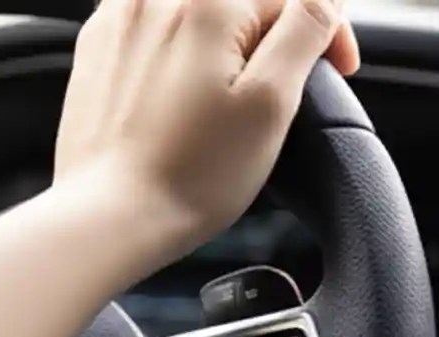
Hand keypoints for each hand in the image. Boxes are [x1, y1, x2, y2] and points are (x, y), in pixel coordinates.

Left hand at [54, 0, 359, 264]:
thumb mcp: (272, 101)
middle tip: (284, 90)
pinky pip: (162, 25)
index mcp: (207, 2)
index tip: (338, 70)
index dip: (328, 28)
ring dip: (232, 40)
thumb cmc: (193, 172)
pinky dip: (188, 48)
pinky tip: (190, 97)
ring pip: (205, 12)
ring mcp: (121, 16)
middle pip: (247, 1)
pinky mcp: (101, 43)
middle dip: (276, 35)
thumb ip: (305, 31)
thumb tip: (326, 0)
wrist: (112, 214)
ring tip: (232, 97)